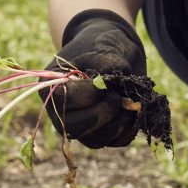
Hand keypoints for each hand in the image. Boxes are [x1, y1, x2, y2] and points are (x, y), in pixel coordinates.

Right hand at [43, 9, 146, 147]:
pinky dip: (127, 131)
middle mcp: (61, 111)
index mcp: (53, 86)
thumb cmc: (101, 46)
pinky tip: (135, 114)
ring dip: (117, 125)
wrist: (111, 52)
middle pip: (75, 128)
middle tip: (118, 99)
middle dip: (101, 115)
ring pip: (94, 140)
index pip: (64, 100)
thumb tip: (114, 75)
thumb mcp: (104, 45)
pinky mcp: (99, 133)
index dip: (86, 96)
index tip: (104, 85)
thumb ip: (107, 59)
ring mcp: (80, 125)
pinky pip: (112, 142)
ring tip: (131, 105)